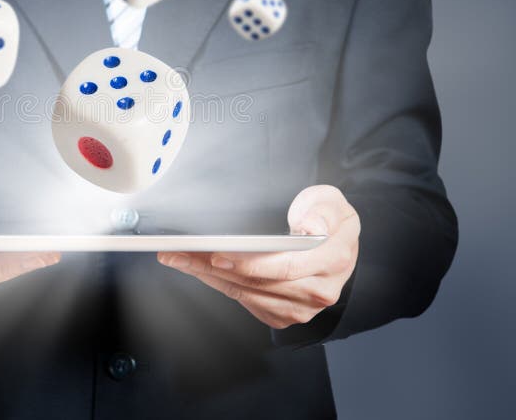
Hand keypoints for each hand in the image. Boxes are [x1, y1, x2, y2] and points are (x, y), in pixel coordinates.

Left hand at [157, 185, 359, 328]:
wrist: (336, 243)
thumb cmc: (326, 218)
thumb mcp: (330, 202)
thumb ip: (322, 212)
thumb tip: (310, 227)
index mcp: (333, 260)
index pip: (284, 266)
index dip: (249, 264)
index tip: (217, 255)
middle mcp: (319, 290)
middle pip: (257, 282)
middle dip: (213, 267)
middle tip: (180, 253)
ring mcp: (302, 307)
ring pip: (246, 293)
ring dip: (208, 276)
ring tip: (179, 258)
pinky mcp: (284, 315)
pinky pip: (245, 300)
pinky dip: (218, 284)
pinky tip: (198, 269)